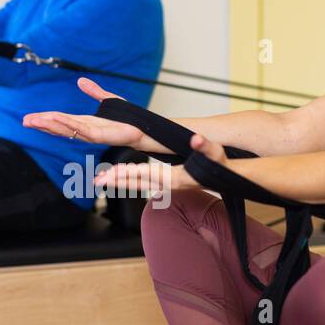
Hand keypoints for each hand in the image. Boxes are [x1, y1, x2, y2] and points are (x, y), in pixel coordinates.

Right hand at [23, 78, 144, 146]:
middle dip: (41, 124)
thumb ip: (94, 91)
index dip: (45, 119)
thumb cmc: (127, 118)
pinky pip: (80, 130)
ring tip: (34, 121)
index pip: (60, 121)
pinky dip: (68, 125)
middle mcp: (85, 130)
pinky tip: (57, 120)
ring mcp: (91, 134)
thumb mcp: (107, 99)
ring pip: (66, 129)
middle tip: (25, 121)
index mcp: (84, 122)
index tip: (30, 117)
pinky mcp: (99, 136)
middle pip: (58, 126)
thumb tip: (80, 81)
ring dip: (49, 125)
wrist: (143, 128)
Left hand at [93, 132, 228, 198]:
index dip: (131, 172)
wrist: (227, 179)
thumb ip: (206, 147)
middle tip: (97, 180)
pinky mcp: (166, 184)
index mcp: (177, 177)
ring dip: (120, 182)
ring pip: (139, 184)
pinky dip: (129, 180)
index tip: (113, 173)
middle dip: (118, 181)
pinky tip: (117, 177)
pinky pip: (144, 183)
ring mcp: (167, 186)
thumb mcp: (217, 154)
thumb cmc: (222, 165)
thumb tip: (196, 139)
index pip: (149, 174)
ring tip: (100, 181)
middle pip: (139, 182)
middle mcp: (169, 184)